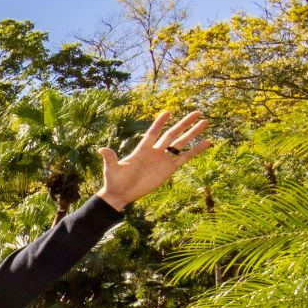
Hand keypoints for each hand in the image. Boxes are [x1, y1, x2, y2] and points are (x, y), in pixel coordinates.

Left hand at [97, 110, 211, 208]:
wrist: (121, 195)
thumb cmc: (114, 181)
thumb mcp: (111, 169)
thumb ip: (110, 158)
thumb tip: (101, 149)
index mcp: (142, 149)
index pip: (153, 133)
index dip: (160, 123)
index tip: (168, 112)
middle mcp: (155, 152)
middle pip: (172, 134)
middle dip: (184, 123)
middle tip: (197, 113)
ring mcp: (163, 160)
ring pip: (181, 144)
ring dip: (192, 133)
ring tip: (205, 122)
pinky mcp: (169, 170)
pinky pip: (185, 158)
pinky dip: (196, 150)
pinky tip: (207, 142)